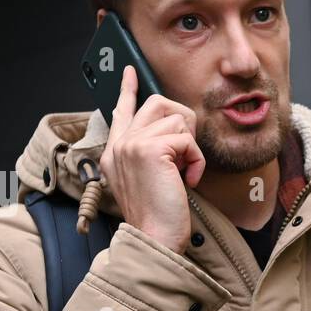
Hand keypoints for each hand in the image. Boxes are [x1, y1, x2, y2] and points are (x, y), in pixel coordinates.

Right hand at [99, 65, 205, 253]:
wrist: (154, 239)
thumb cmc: (158, 218)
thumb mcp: (150, 181)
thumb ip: (153, 155)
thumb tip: (173, 136)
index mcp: (115, 153)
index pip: (122, 111)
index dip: (128, 89)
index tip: (130, 71)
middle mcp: (119, 144)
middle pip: (158, 103)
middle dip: (183, 123)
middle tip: (185, 154)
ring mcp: (131, 144)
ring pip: (177, 119)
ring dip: (191, 148)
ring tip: (183, 175)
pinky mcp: (149, 149)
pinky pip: (187, 139)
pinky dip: (196, 161)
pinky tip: (187, 181)